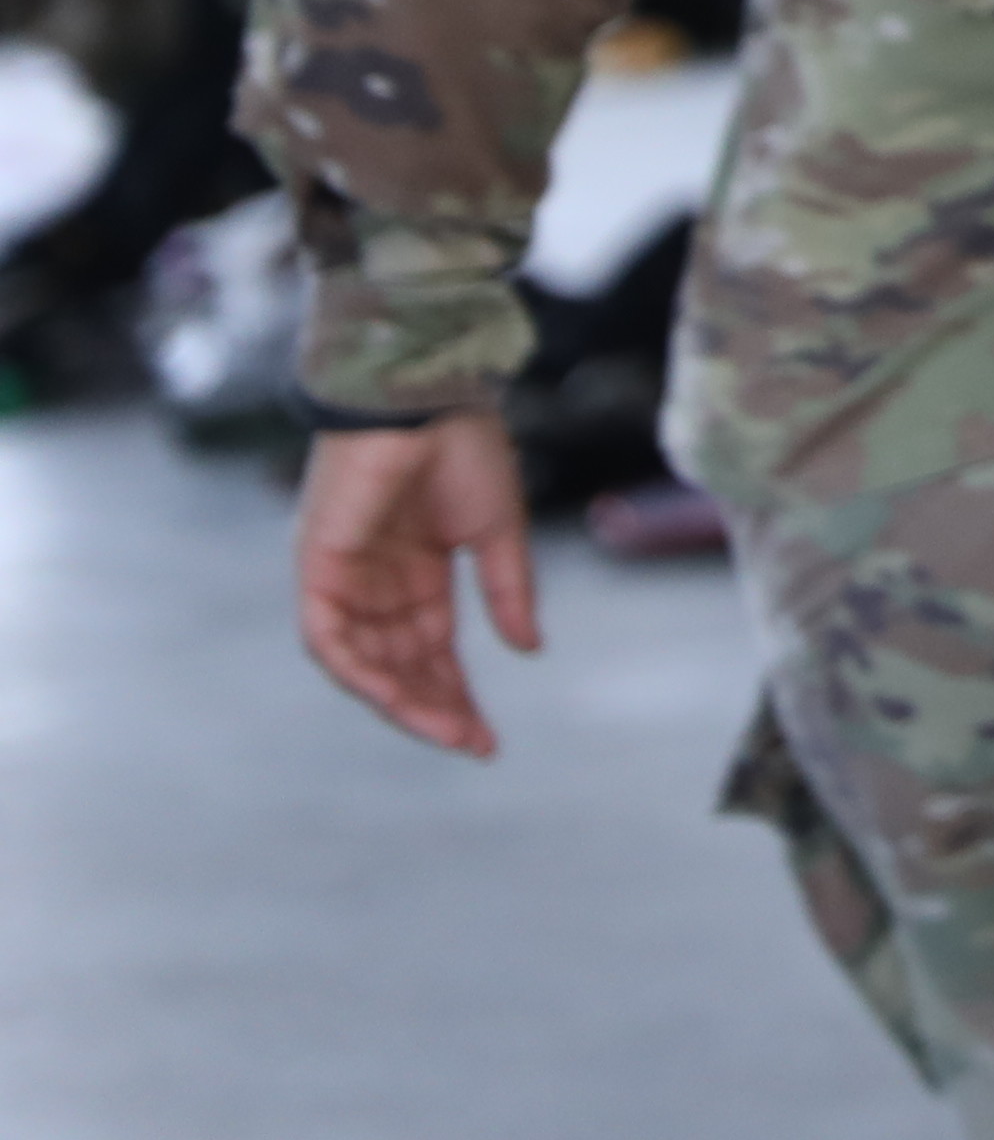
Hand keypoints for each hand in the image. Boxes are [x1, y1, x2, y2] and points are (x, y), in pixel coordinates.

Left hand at [295, 412, 540, 759]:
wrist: (425, 397)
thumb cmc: (462, 448)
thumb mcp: (498, 530)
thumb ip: (508, 590)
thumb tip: (529, 648)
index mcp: (415, 571)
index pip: (432, 648)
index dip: (459, 693)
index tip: (487, 739)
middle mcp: (374, 583)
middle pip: (399, 664)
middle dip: (435, 707)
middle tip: (472, 743)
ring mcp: (342, 577)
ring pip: (364, 662)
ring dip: (403, 700)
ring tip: (448, 728)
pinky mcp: (318, 567)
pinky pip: (329, 638)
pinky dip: (359, 672)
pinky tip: (395, 697)